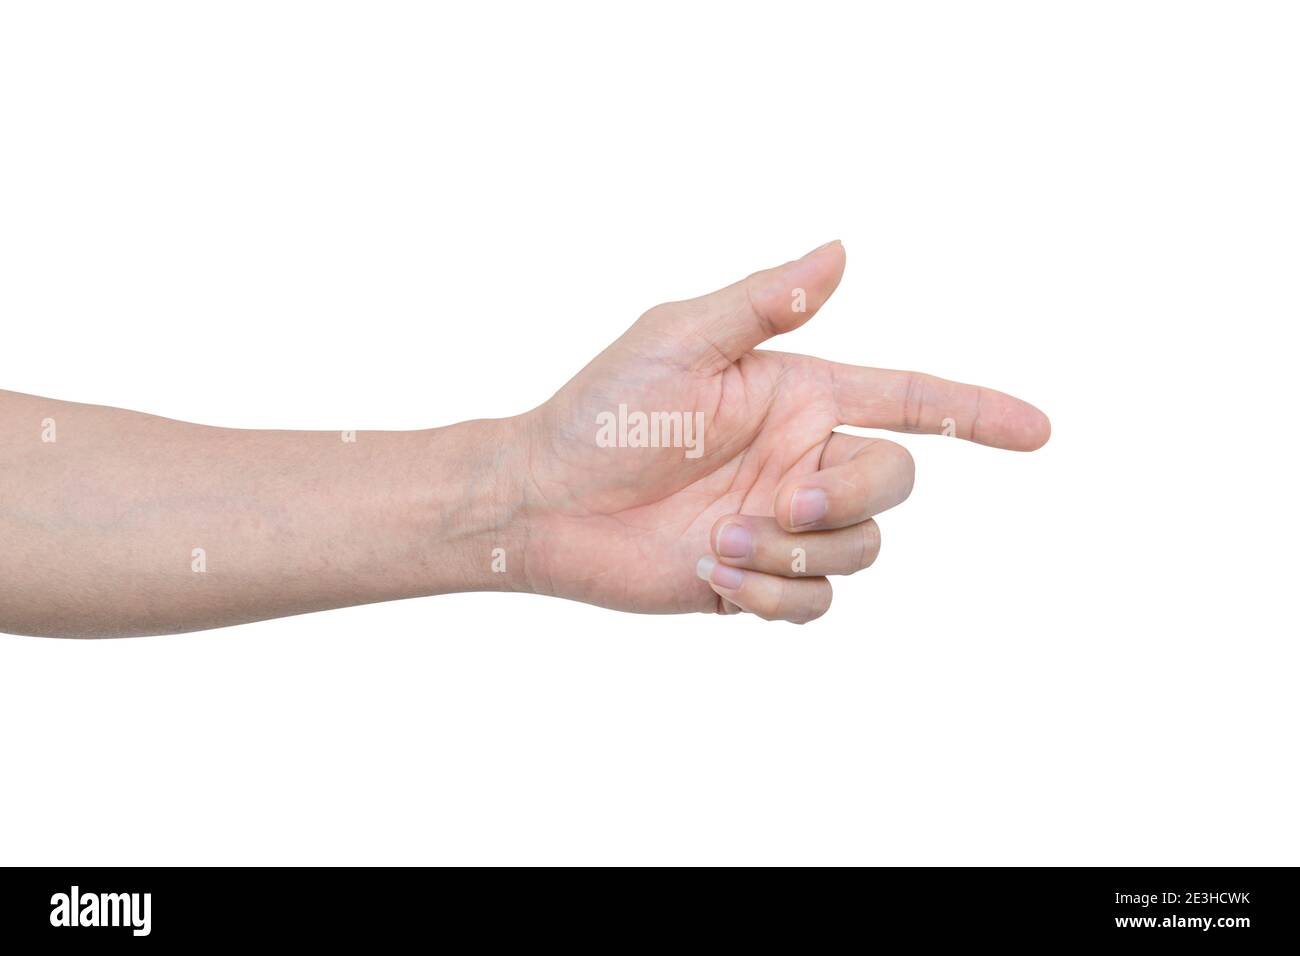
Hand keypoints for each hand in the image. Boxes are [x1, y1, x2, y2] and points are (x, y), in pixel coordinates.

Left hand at [508, 241, 1049, 622]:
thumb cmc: (603, 411)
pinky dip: (769, 594)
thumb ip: (764, 303)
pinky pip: (814, 601)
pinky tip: (710, 573)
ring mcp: (782, 522)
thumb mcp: (679, 340)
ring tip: (716, 542)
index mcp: (799, 396)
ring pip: (859, 551)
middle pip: (894, 483)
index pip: (911, 400)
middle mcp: (802, 458)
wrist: (544, 502)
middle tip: (787, 500)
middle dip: (852, 499)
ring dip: (792, 551)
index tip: (1040, 432)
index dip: (978, 413)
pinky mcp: (757, 579)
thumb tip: (841, 249)